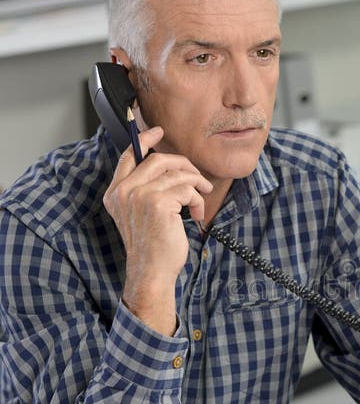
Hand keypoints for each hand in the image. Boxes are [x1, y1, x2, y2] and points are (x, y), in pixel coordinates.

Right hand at [103, 126, 212, 334]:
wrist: (152, 272)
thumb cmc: (151, 247)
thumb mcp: (141, 214)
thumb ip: (145, 190)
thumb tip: (168, 167)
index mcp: (115, 193)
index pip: (127, 156)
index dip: (144, 140)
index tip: (158, 131)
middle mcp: (124, 192)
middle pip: (158, 160)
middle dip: (184, 166)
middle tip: (198, 180)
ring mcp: (139, 196)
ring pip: (177, 174)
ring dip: (196, 186)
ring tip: (199, 203)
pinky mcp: (158, 202)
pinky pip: (187, 189)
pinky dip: (197, 200)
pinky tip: (196, 215)